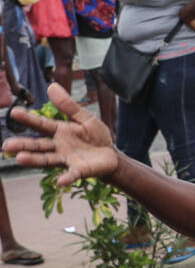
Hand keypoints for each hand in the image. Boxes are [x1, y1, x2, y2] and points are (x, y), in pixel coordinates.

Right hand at [4, 85, 118, 186]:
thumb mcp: (85, 118)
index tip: (14, 112)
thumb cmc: (96, 136)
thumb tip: (51, 86)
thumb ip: (68, 106)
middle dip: (23, 145)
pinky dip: (67, 178)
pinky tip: (61, 181)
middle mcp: (59, 146)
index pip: (42, 124)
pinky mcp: (80, 170)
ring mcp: (68, 159)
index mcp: (60, 131)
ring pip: (48, 160)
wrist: (112, 155)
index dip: (29, 119)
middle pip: (38, 145)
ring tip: (20, 159)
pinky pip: (72, 174)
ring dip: (34, 160)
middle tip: (6, 146)